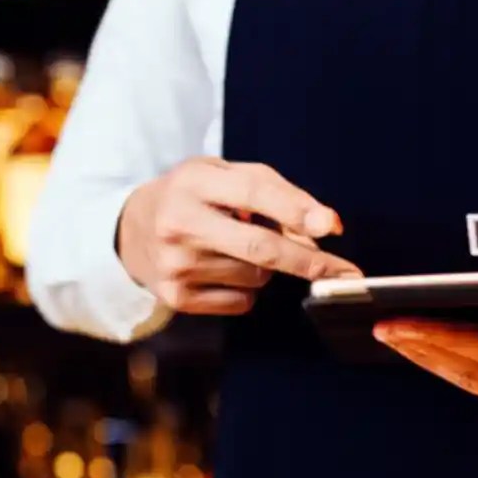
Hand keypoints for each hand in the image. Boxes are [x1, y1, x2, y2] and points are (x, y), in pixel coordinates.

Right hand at [118, 157, 360, 314]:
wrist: (130, 230)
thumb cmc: (193, 197)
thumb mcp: (224, 176)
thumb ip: (274, 192)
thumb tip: (325, 227)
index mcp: (192, 182)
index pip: (252, 193)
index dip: (295, 210)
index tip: (331, 225)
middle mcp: (179, 224)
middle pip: (259, 249)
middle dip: (308, 260)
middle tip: (346, 271)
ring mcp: (175, 265)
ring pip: (256, 276)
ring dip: (265, 266)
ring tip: (236, 246)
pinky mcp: (176, 297)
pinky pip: (241, 302)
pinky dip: (247, 289)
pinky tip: (223, 269)